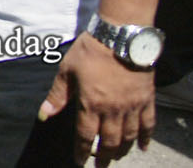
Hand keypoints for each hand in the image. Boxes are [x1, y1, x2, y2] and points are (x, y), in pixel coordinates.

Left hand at [39, 31, 155, 163]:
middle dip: (104, 156)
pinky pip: (149, 125)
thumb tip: (44, 114)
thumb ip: (58, 95)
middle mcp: (112, 110)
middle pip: (109, 141)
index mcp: (91, 104)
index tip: (79, 161)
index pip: (85, 135)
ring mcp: (132, 106)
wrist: (120, 38)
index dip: (82, 151)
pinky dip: (146, 138)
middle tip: (100, 165)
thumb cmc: (90, 52)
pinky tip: (143, 148)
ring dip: (123, 150)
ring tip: (117, 157)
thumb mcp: (67, 70)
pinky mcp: (146, 100)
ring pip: (129, 137)